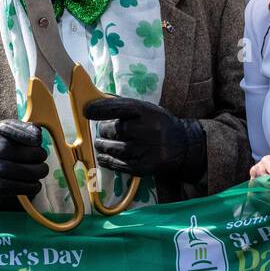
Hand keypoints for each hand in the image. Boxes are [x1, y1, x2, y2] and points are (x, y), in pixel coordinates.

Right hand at [0, 119, 47, 209]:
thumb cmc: (4, 147)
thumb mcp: (11, 131)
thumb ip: (26, 129)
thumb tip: (38, 133)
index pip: (17, 131)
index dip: (32, 136)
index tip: (38, 141)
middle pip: (23, 153)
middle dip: (39, 156)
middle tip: (42, 157)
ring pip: (23, 173)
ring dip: (38, 172)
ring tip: (41, 170)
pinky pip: (20, 188)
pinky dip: (33, 187)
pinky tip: (34, 183)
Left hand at [84, 97, 206, 180]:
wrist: (182, 145)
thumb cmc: (157, 123)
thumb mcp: (146, 109)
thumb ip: (122, 106)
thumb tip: (93, 103)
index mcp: (146, 111)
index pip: (118, 107)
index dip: (100, 109)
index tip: (87, 111)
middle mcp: (147, 130)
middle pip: (111, 130)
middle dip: (103, 130)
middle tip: (105, 131)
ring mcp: (145, 150)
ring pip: (111, 148)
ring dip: (102, 145)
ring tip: (103, 143)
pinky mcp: (143, 167)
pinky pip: (116, 164)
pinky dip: (106, 159)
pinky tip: (103, 156)